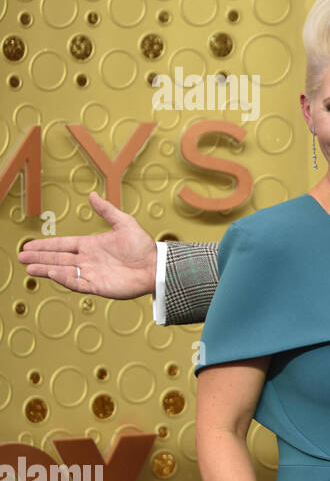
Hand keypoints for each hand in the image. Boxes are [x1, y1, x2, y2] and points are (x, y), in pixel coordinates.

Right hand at [17, 190, 156, 298]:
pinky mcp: (98, 286)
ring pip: (64, 271)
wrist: (156, 266)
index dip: (46, 245)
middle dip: (40, 258)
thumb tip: (92, 194)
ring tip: (30, 268)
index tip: (29, 245)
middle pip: (58, 258)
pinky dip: (65, 279)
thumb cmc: (142, 246)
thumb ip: (107, 210)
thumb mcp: (124, 223)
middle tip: (21, 256)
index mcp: (91, 245)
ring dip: (47, 269)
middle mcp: (88, 260)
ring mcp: (92, 273)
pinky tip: (53, 273)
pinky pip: (78, 283)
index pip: (63, 245)